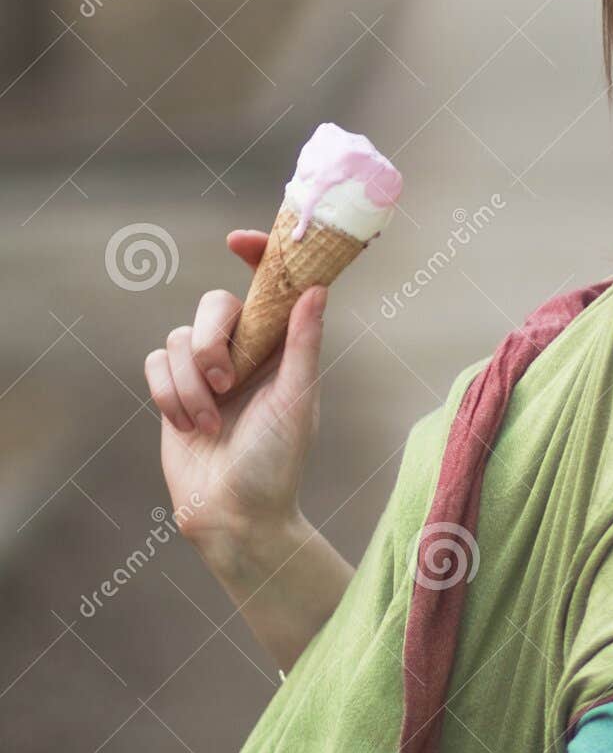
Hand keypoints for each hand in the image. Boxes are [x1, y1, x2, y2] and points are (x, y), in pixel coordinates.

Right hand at [144, 230, 327, 553]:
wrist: (233, 514)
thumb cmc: (277, 462)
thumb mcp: (298, 400)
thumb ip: (303, 344)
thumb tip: (318, 287)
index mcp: (281, 348)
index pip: (268, 286)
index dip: (256, 253)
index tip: (235, 239)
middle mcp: (244, 352)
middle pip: (213, 304)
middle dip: (211, 341)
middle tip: (226, 383)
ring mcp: (205, 370)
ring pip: (177, 337)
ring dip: (190, 383)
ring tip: (209, 423)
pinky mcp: (173, 389)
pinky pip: (154, 362)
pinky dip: (168, 393)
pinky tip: (187, 426)